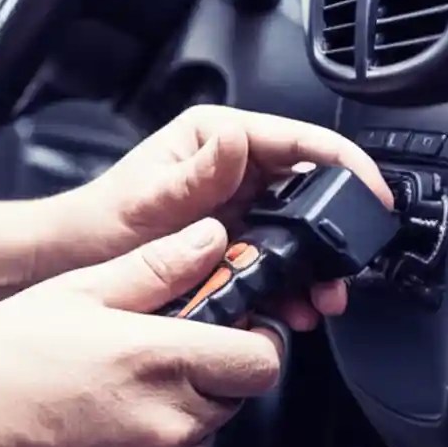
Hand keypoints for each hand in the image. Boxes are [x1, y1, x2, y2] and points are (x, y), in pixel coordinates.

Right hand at [0, 218, 279, 446]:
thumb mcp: (73, 294)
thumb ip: (155, 268)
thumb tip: (209, 241)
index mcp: (160, 362)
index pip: (262, 361)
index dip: (250, 345)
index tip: (228, 339)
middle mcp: (166, 427)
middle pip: (228, 404)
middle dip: (198, 383)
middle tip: (137, 370)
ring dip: (164, 428)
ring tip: (97, 411)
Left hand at [54, 106, 392, 329]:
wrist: (75, 264)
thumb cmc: (101, 220)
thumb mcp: (149, 199)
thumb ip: (196, 174)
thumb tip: (237, 142)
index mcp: (221, 138)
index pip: (300, 142)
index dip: (347, 165)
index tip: (373, 195)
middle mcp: (236, 168)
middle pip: (310, 192)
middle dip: (335, 232)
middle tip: (344, 270)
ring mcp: (239, 207)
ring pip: (300, 233)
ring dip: (316, 269)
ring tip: (319, 301)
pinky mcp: (236, 244)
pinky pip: (279, 262)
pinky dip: (291, 286)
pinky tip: (290, 308)